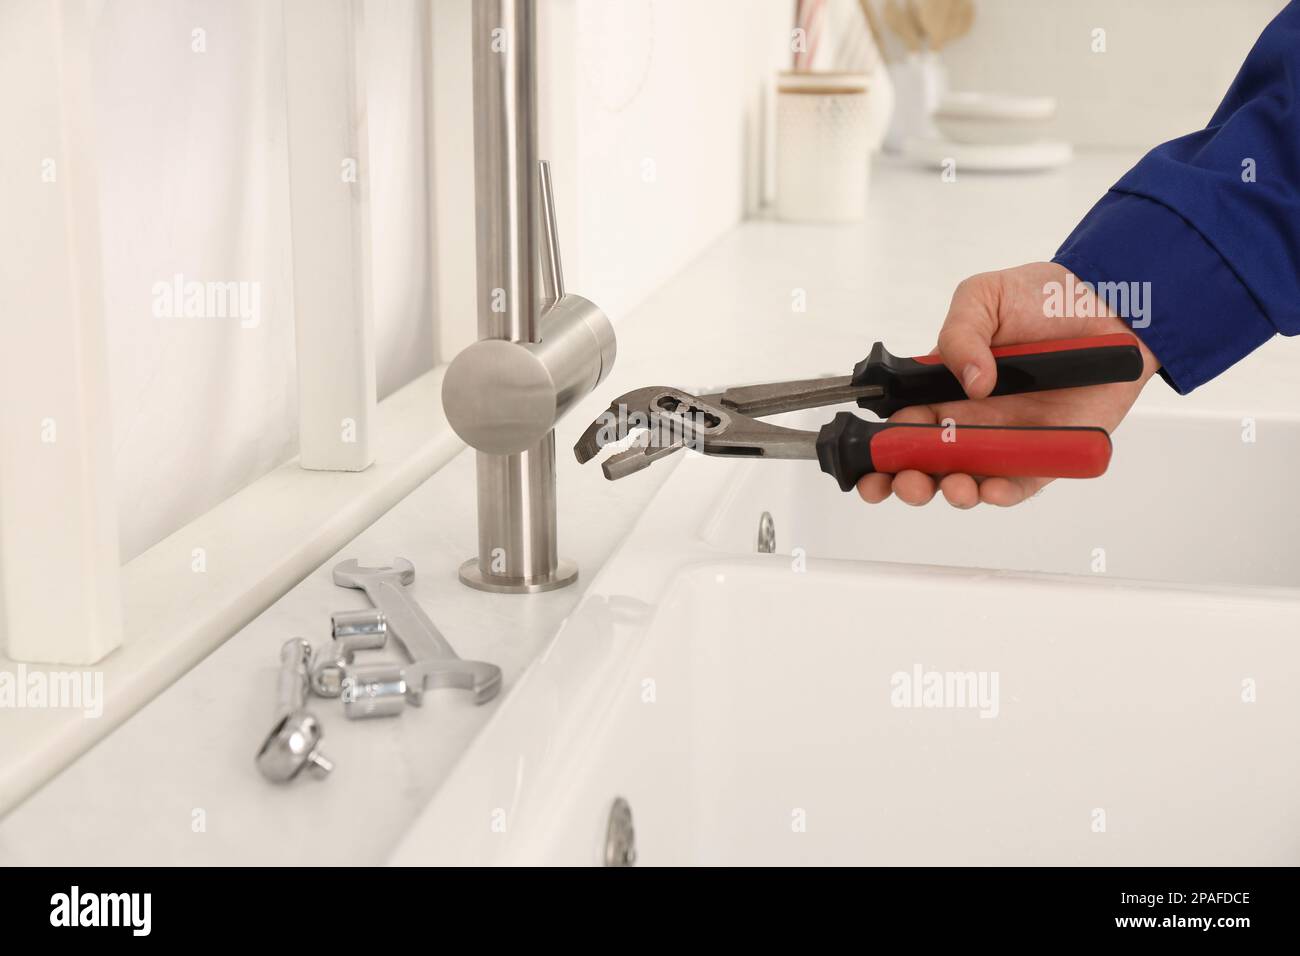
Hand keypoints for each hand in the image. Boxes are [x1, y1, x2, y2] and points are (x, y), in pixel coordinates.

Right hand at [858, 262, 1160, 507]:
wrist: (1110, 307)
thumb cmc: (1044, 298)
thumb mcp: (985, 296)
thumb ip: (960, 333)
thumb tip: (970, 382)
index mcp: (943, 388)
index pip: (903, 425)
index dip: (882, 448)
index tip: (871, 461)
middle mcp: (969, 421)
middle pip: (926, 464)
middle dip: (908, 481)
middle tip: (907, 482)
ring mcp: (1006, 440)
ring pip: (967, 481)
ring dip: (951, 493)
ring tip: (952, 486)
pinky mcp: (1046, 453)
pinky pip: (1019, 483)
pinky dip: (1002, 493)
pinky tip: (990, 488)